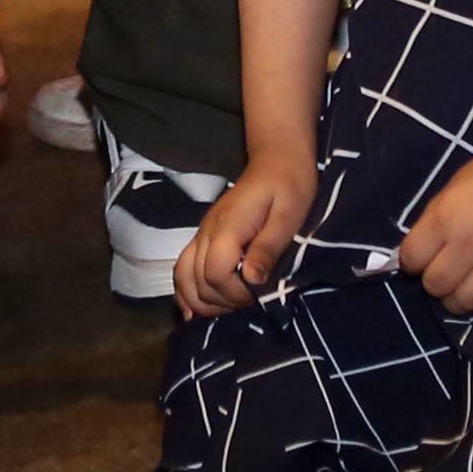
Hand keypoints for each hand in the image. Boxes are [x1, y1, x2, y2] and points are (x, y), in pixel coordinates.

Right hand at [175, 153, 312, 318]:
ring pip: (183, 277)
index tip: (259, 295)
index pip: (215, 273)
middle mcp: (207, 232)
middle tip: (251, 303)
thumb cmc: (289, 186)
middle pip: (198, 281)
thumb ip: (268, 247)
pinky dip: (186, 292)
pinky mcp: (204, 238)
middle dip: (222, 302)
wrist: (277, 160)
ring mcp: (202, 235)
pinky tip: (196, 311)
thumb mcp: (289, 216)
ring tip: (227, 311)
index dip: (235, 293)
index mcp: (228, 227)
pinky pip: (183, 268)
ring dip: (202, 301)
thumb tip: (251, 280)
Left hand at [398, 131, 472, 321]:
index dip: (411, 260)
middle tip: (442, 268)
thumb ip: (436, 217)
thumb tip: (420, 247)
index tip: (419, 256)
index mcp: (445, 219)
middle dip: (432, 279)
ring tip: (461, 284)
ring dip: (456, 297)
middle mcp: (467, 246)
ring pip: (463, 303)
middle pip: (434, 286)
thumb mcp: (455, 185)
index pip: (411, 259)